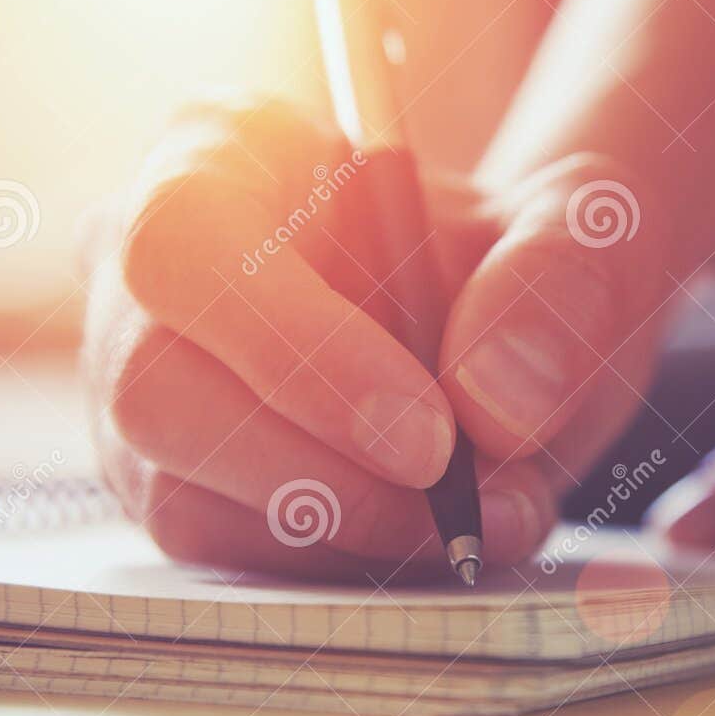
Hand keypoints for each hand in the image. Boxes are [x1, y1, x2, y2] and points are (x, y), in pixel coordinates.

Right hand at [80, 97, 672, 576]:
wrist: (501, 329)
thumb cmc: (511, 255)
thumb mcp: (578, 230)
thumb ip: (562, 279)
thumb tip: (496, 402)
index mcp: (218, 152)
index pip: (187, 245)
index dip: (296, 351)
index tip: (431, 435)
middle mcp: (142, 269)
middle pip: (156, 390)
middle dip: (326, 476)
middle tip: (467, 505)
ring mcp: (136, 384)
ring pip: (182, 495)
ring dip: (349, 534)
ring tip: (485, 515)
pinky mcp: (168, 481)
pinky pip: (223, 553)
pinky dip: (340, 563)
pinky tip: (431, 532)